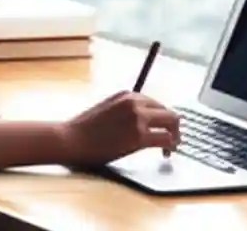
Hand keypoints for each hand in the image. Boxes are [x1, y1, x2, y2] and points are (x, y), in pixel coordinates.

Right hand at [61, 91, 179, 165]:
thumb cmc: (84, 129)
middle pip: (168, 112)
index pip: (156, 104)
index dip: (162, 119)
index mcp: (127, 95)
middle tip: (173, 139)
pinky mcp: (138, 136)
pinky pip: (166, 139)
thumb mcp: (107, 109)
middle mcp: (135, 102)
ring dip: (175, 135)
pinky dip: (171, 146)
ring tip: (171, 147)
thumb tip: (141, 121)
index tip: (163, 129)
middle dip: (173, 126)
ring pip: (172, 123)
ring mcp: (138, 118)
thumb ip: (125, 110)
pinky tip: (167, 153)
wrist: (71, 139)